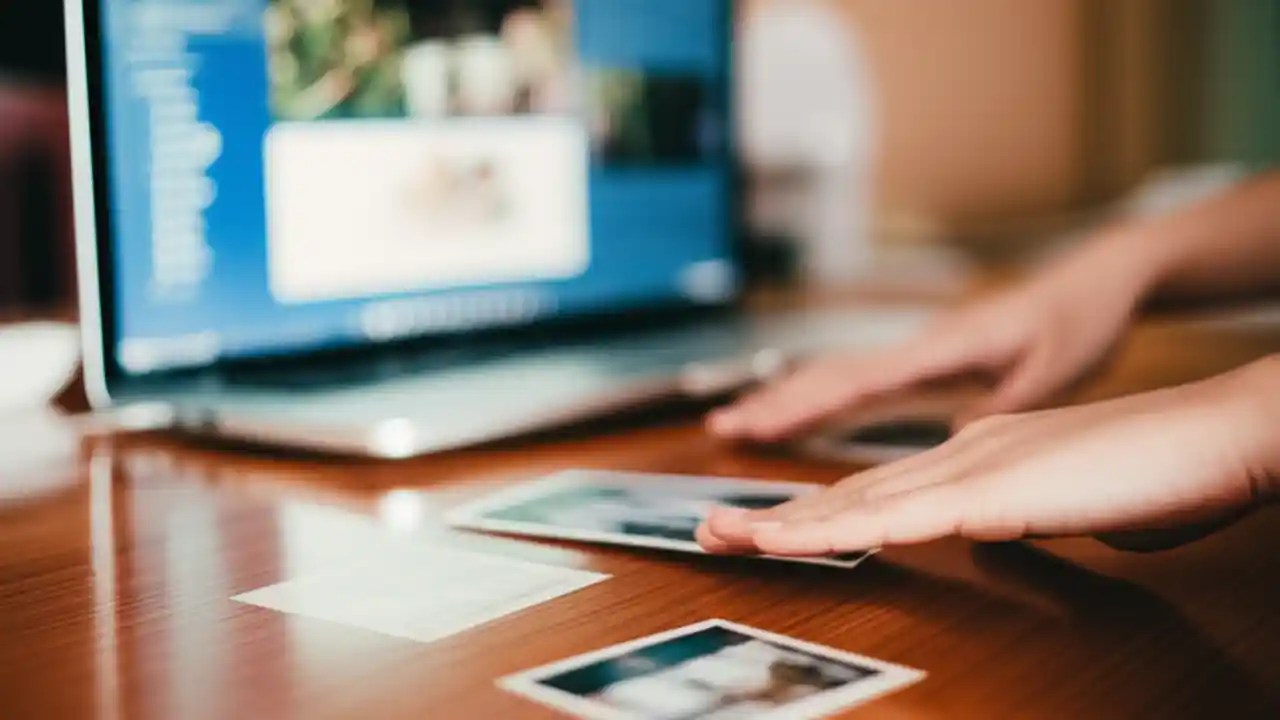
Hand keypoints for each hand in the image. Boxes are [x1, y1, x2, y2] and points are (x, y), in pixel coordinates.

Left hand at [697, 359, 1279, 555]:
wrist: (1216, 430)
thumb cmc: (1162, 469)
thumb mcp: (1075, 499)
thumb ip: (1029, 509)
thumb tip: (1011, 524)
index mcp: (979, 454)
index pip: (883, 490)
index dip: (820, 512)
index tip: (771, 530)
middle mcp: (960, 451)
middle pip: (852, 491)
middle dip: (780, 515)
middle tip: (714, 530)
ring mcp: (972, 466)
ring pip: (857, 501)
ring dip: (786, 522)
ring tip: (724, 537)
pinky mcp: (994, 489)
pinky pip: (898, 517)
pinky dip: (836, 530)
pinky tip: (792, 541)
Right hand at [707, 235, 1157, 441]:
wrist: (1096, 281)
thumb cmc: (1079, 320)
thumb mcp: (1058, 369)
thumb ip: (1009, 401)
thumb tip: (959, 434)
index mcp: (940, 348)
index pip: (855, 379)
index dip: (803, 403)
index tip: (758, 423)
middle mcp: (919, 348)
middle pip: (831, 374)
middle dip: (775, 400)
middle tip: (723, 426)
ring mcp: (920, 354)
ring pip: (839, 375)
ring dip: (789, 397)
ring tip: (741, 421)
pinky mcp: (930, 363)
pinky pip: (863, 382)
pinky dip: (823, 398)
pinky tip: (805, 413)